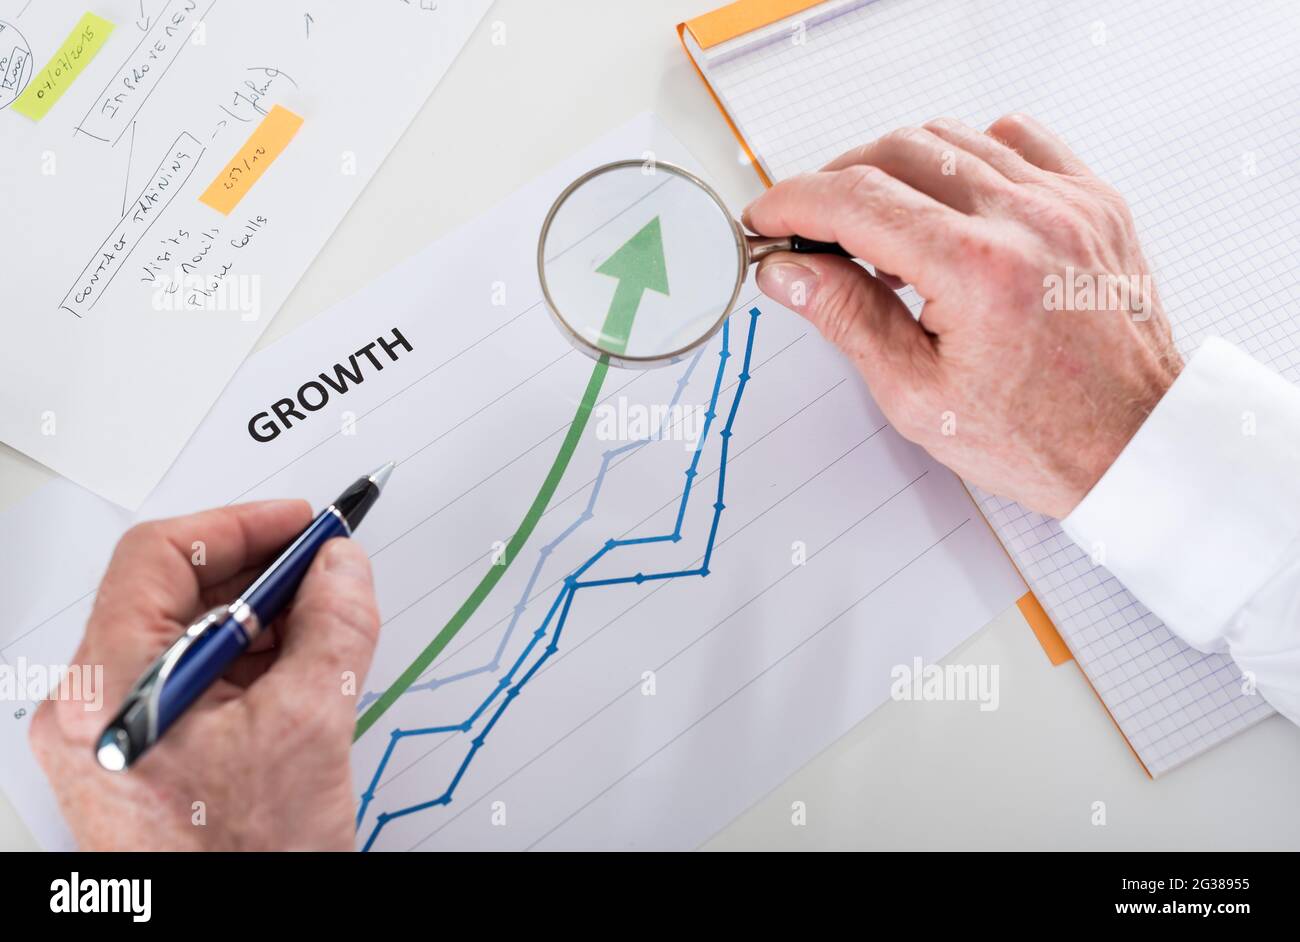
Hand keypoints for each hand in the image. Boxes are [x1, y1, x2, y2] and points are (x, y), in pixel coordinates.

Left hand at [29, 501, 381, 849]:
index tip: (303, 525)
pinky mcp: (140, 753)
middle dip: (261, 576)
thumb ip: (333, 626)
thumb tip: (341, 565)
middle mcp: (94, 708)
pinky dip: (251, 662)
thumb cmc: (248, 862)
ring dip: (261, 620)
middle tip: (326, 566)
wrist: (239, 936)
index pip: (160, 557)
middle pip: (173, 595)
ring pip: (188, 636)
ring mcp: (112, 734)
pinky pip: (194, 678)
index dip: (241, 526)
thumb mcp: (310, 726)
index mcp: (110, 690)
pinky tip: (301, 669)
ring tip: (325, 625)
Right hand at [745, 114, 1182, 517]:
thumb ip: (846, 318)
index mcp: (978, 271)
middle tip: (809, 228)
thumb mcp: (917, 395)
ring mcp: (1067, 202)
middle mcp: (1027, 220)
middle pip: (897, 152)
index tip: (765, 220)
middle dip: (834, 181)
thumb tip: (787, 270)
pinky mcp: (1092, 199)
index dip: (793, 202)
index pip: (856, 200)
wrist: (1132, 443)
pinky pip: (1015, 137)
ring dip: (893, 166)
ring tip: (874, 225)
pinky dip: (964, 154)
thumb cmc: (1036, 437)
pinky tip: (946, 200)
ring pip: (950, 137)